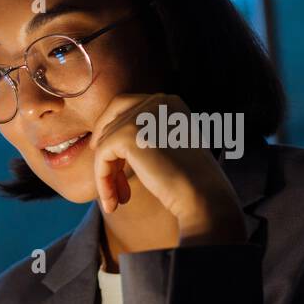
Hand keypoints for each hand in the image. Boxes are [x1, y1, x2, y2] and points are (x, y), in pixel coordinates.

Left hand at [88, 93, 246, 246]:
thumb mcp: (168, 146)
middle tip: (109, 182)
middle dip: (107, 154)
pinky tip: (112, 202)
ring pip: (104, 142)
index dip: (112, 134)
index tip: (113, 164)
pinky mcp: (128, 134)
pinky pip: (101, 156)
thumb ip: (145, 135)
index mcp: (169, 102)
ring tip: (116, 199)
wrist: (202, 195)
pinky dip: (102, 180)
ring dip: (105, 174)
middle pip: (111, 121)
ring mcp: (142, 116)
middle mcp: (156, 102)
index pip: (125, 107)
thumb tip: (104, 138)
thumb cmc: (190, 180)